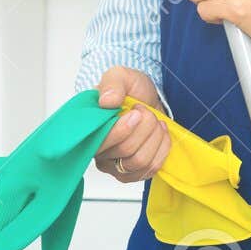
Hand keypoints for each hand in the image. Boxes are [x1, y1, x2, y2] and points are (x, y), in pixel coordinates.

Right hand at [93, 66, 170, 182]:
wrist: (148, 100)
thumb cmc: (131, 91)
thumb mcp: (120, 76)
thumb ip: (112, 84)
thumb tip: (106, 102)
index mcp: (88, 131)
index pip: (101, 143)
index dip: (123, 129)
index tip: (136, 111)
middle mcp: (98, 153)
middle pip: (126, 151)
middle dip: (145, 127)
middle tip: (145, 112)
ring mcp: (115, 167)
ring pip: (140, 161)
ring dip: (154, 137)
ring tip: (154, 121)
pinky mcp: (133, 173)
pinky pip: (151, 168)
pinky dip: (162, 148)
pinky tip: (160, 133)